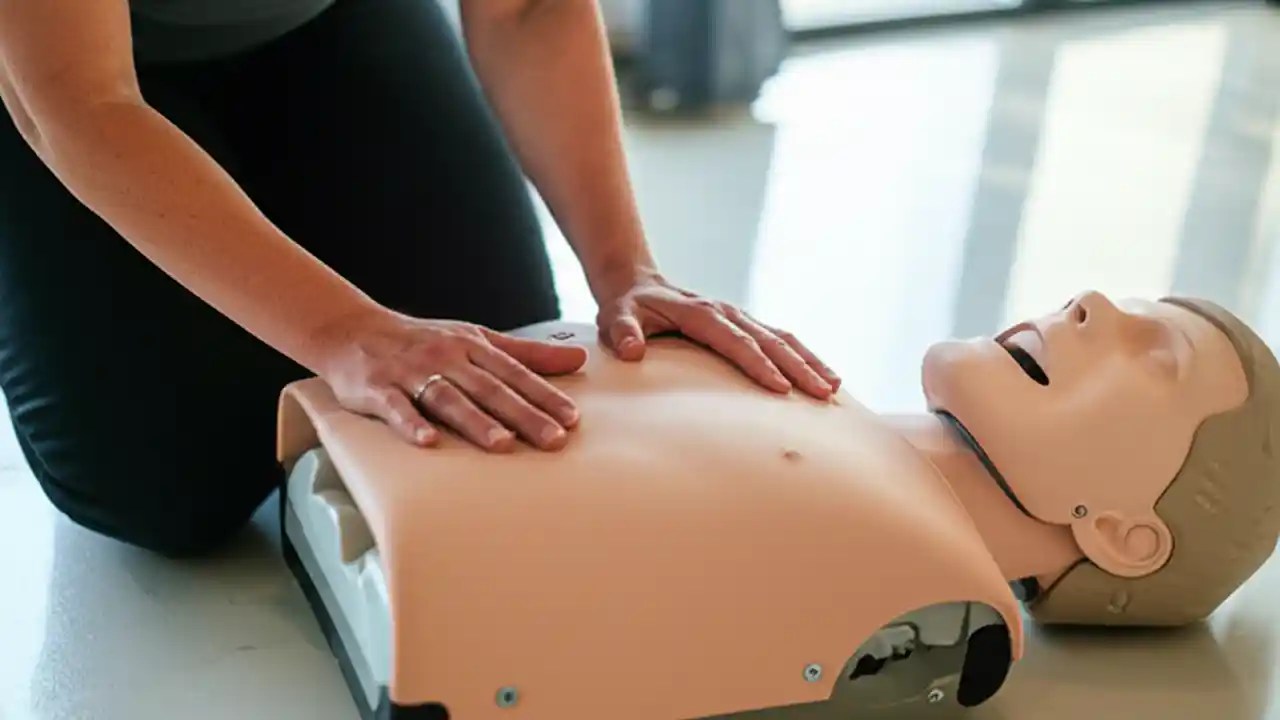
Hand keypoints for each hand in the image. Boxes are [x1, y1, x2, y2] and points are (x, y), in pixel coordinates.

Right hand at [314, 309, 586, 451]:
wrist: (353, 331)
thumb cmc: (423, 341)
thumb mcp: (477, 340)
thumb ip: (527, 354)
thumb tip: (579, 358)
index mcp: (472, 347)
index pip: (514, 373)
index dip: (544, 395)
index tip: (571, 419)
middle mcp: (446, 357)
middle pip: (489, 389)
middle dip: (523, 415)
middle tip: (552, 439)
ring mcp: (411, 373)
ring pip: (448, 398)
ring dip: (476, 421)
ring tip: (502, 444)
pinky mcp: (378, 389)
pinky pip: (396, 408)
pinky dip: (411, 424)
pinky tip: (428, 442)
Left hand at [595, 271, 840, 398]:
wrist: (635, 283)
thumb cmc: (626, 307)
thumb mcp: (616, 316)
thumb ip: (622, 332)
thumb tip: (633, 351)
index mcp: (701, 313)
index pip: (736, 342)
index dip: (758, 365)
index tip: (780, 389)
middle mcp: (727, 312)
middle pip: (770, 340)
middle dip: (799, 367)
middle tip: (823, 394)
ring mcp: (738, 317)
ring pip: (782, 338)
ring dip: (809, 361)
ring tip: (834, 387)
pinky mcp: (743, 324)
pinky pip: (779, 339)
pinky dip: (803, 356)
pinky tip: (821, 375)